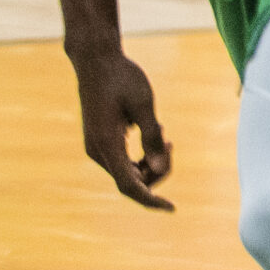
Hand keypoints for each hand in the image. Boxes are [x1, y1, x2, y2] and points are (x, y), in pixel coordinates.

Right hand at [72, 49, 171, 209]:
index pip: (129, 186)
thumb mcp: (143, 104)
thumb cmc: (122, 78)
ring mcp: (97, 147)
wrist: (97, 62)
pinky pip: (123, 160)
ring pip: (128, 171)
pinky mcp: (101, 141)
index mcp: (106, 145)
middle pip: (132, 180)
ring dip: (150, 162)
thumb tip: (159, 167)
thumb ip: (151, 136)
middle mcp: (97, 151)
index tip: (172, 207)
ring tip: (164, 136)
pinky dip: (141, 155)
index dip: (151, 199)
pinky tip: (156, 135)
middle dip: (157, 171)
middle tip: (170, 142)